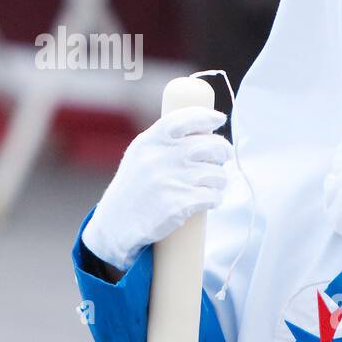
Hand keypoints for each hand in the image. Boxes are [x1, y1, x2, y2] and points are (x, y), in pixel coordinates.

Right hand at [81, 107, 230, 270]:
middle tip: (224, 158)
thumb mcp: (140, 155)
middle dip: (223, 151)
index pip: (183, 119)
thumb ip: (165, 140)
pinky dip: (215, 199)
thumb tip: (204, 131)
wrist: (116, 224)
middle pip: (210, 145)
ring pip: (217, 173)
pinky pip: (213, 196)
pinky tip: (209, 201)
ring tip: (211, 185)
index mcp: (150, 141)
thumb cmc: (134, 187)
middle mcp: (160, 157)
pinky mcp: (179, 204)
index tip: (218, 119)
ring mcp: (170, 181)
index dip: (205, 117)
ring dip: (219, 180)